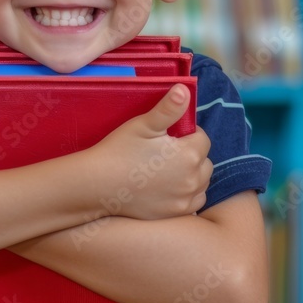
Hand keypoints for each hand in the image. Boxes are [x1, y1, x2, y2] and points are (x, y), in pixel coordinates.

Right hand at [88, 84, 212, 219]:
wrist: (98, 185)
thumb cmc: (119, 151)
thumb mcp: (143, 125)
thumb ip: (168, 108)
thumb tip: (184, 89)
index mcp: (189, 153)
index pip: (202, 138)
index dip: (188, 134)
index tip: (170, 135)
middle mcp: (193, 178)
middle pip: (204, 160)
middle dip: (192, 154)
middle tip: (167, 152)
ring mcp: (185, 198)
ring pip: (202, 181)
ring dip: (192, 173)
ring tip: (169, 168)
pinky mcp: (176, 212)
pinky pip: (195, 201)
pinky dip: (188, 193)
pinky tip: (171, 187)